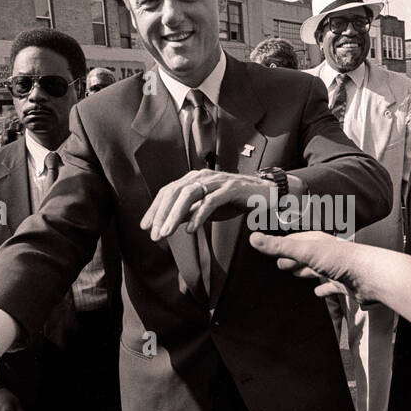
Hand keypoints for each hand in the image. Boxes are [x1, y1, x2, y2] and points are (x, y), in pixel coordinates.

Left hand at [140, 170, 267, 240]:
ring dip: (175, 215)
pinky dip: (198, 215)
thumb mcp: (207, 208)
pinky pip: (210, 202)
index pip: (168, 191)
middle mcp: (202, 176)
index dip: (155, 208)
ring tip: (166, 233)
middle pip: (174, 192)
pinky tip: (190, 229)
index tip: (145, 226)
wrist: (265, 194)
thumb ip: (189, 212)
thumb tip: (169, 223)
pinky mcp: (230, 189)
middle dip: (161, 214)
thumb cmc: (235, 201)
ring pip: (189, 195)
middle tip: (154, 234)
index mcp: (194, 179)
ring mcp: (216, 181)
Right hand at [248, 230, 382, 306]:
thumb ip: (279, 246)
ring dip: (306, 271)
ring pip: (317, 269)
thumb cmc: (340, 260)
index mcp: (317, 241)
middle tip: (279, 263)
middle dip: (293, 258)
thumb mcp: (304, 251)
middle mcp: (327, 253)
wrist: (370, 277)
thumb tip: (253, 238)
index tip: (270, 247)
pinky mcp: (344, 285)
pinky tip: (317, 293)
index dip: (282, 244)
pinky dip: (322, 289)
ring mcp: (336, 269)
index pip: (295, 240)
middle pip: (306, 254)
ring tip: (295, 274)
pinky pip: (330, 287)